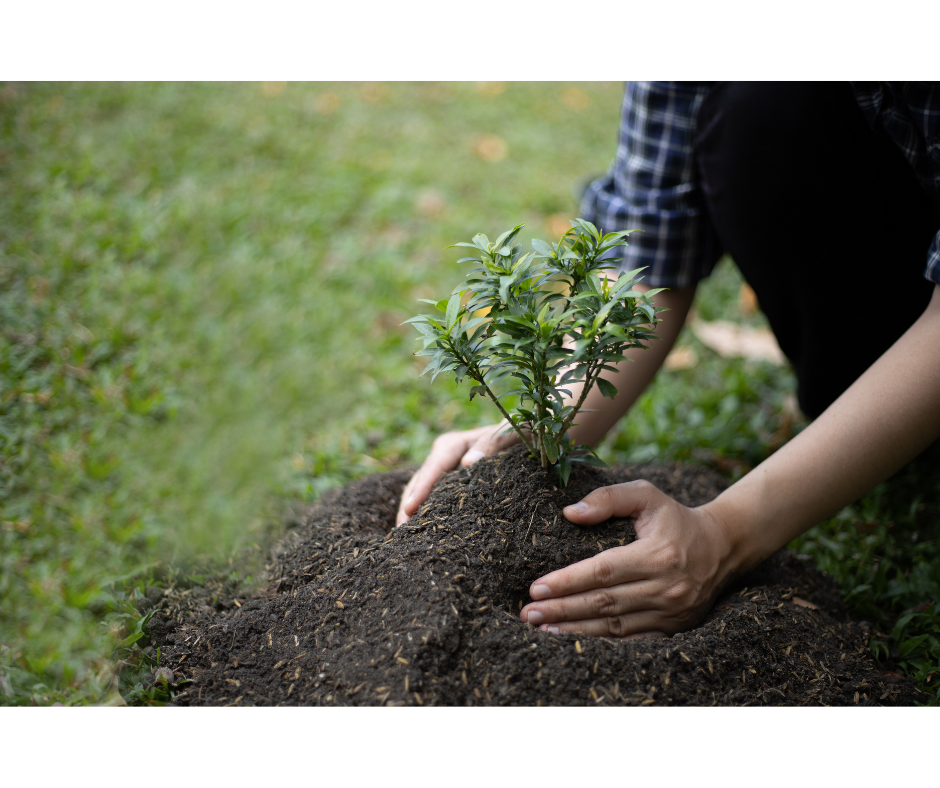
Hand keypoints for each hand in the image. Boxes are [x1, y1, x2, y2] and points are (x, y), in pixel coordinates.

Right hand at [396, 423, 518, 524]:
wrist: (524, 436)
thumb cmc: (518, 433)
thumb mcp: (509, 432)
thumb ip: (492, 443)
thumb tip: (469, 463)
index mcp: (452, 445)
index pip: (432, 468)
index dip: (420, 488)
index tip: (409, 509)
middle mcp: (443, 458)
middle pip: (419, 482)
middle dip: (408, 506)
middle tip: (400, 532)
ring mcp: (445, 473)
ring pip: (422, 493)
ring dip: (413, 513)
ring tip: (405, 537)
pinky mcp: (451, 485)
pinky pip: (435, 500)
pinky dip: (427, 514)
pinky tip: (424, 533)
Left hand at [519, 480, 736, 637]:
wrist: (722, 547)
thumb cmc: (675, 518)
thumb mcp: (646, 495)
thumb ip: (608, 498)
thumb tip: (570, 513)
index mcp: (657, 554)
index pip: (603, 572)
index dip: (567, 581)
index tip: (536, 588)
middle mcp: (665, 588)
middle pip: (603, 603)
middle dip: (562, 610)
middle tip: (527, 613)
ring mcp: (670, 612)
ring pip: (614, 626)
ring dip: (575, 630)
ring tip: (542, 629)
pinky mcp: (672, 628)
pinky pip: (631, 640)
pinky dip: (601, 642)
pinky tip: (575, 639)